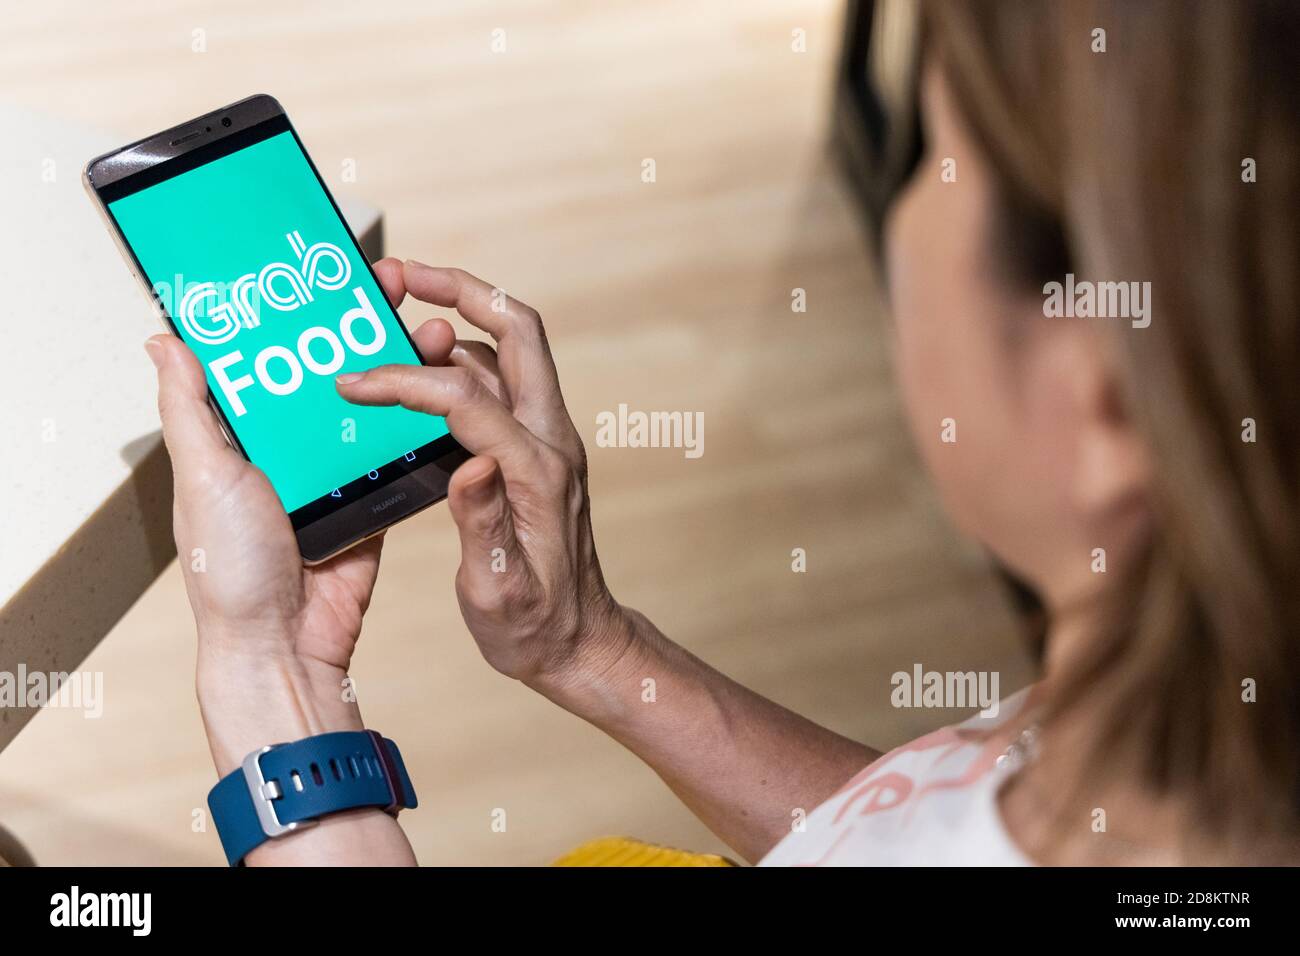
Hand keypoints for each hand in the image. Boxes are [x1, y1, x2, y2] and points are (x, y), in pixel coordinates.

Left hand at [147, 260, 411, 777]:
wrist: (286, 643)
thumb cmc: (231, 569)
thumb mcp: (204, 476)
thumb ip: (190, 409)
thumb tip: (167, 341)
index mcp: (241, 437)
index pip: (271, 358)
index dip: (298, 315)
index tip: (325, 275)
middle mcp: (289, 449)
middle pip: (330, 372)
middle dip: (361, 328)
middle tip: (389, 288)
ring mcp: (334, 474)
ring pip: (371, 407)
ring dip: (401, 370)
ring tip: (429, 334)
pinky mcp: (372, 501)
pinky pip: (398, 454)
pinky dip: (419, 427)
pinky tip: (443, 391)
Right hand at [336, 260, 630, 692]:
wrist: (578, 639)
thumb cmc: (535, 624)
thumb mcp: (500, 591)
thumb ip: (483, 526)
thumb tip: (470, 464)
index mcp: (539, 471)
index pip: (468, 397)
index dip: (406, 382)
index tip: (354, 384)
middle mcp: (550, 440)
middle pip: (517, 332)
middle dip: (460, 290)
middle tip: (400, 275)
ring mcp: (545, 440)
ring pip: (507, 350)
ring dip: (458, 317)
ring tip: (397, 307)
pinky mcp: (532, 450)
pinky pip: (497, 385)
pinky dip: (458, 362)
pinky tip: (415, 374)